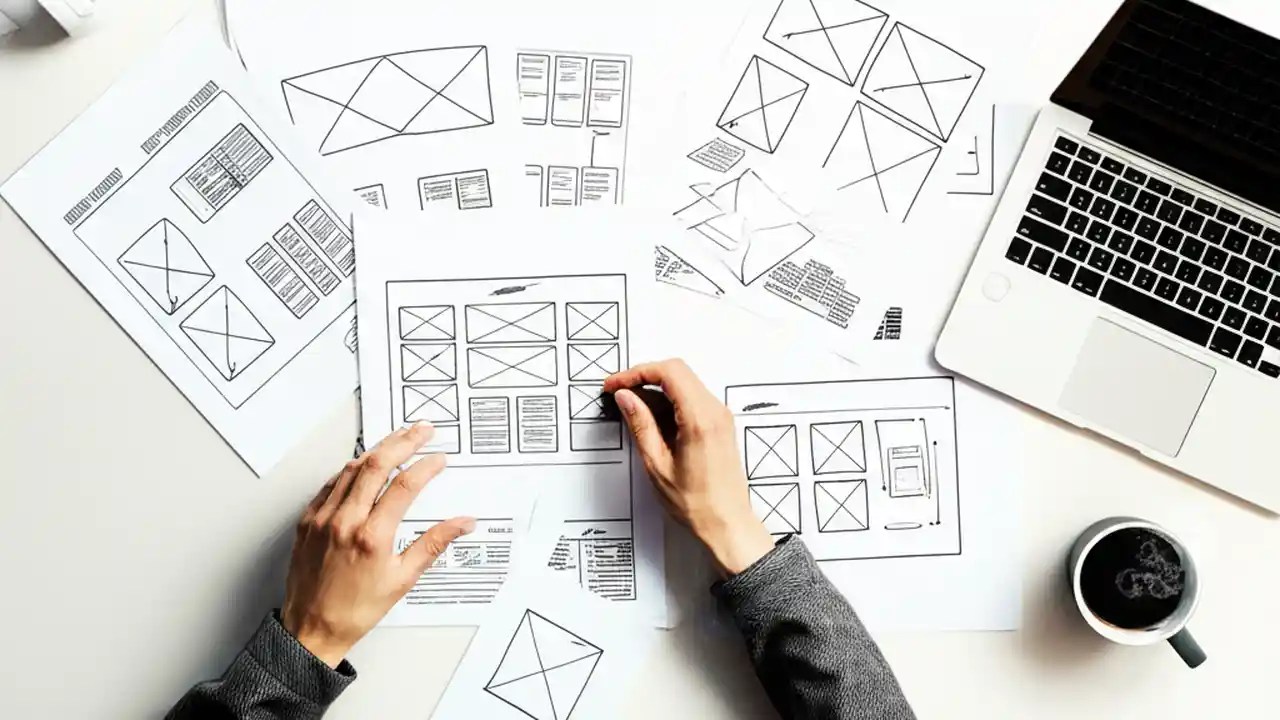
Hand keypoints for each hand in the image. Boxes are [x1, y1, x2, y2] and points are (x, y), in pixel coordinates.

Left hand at [281, 423, 474, 666]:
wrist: (311, 628)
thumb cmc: (355, 610)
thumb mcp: (402, 579)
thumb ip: (433, 544)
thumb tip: (462, 523)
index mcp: (371, 537)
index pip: (404, 486)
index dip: (425, 466)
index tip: (439, 459)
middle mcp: (344, 521)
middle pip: (377, 466)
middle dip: (403, 442)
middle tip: (422, 430)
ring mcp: (322, 518)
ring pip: (352, 469)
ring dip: (377, 450)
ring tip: (397, 440)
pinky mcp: (307, 520)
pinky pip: (331, 483)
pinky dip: (351, 469)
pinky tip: (363, 465)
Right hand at [604, 359, 773, 575]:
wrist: (727, 523)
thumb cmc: (698, 504)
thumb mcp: (657, 465)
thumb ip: (641, 425)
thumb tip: (626, 398)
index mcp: (700, 419)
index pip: (669, 372)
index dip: (637, 372)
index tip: (617, 384)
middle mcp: (715, 412)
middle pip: (677, 372)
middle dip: (644, 377)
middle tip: (620, 392)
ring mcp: (720, 417)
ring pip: (684, 384)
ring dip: (656, 390)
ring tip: (633, 410)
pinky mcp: (720, 424)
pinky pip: (692, 399)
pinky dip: (669, 401)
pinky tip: (653, 420)